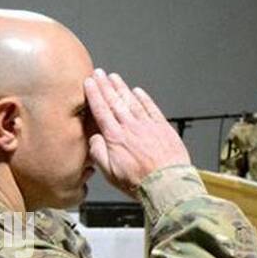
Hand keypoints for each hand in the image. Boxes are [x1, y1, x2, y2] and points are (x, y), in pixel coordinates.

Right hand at [84, 69, 190, 196]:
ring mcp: (148, 126)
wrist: (167, 184)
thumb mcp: (110, 173)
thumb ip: (98, 153)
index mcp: (115, 138)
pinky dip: (144, 98)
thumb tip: (94, 138)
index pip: (101, 110)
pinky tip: (138, 91)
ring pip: (131, 101)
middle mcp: (130, 127)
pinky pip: (151, 108)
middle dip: (105, 85)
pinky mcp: (163, 128)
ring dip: (122, 88)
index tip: (89, 82)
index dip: (94, 94)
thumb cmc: (139, 183)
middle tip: (99, 73)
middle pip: (115, 101)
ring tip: (114, 77)